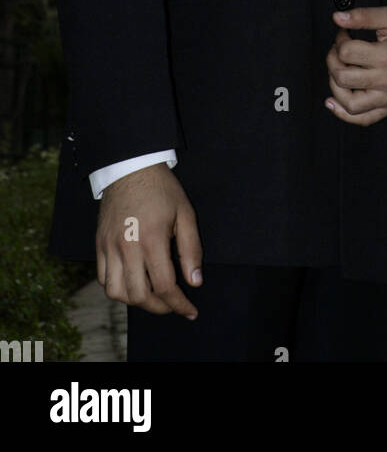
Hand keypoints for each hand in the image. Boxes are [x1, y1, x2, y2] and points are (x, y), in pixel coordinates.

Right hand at [95, 162, 202, 318]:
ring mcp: (109, 247)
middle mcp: (127, 247)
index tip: (190, 311)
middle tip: (173, 305)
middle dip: (160, 308)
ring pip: (117, 293)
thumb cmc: (162, 189)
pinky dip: (117, 289)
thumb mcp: (185, 214)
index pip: (165, 286)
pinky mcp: (99, 245)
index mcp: (152, 239)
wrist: (130, 167)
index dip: (179, 305)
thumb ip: (191, 250)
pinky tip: (132, 283)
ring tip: (152, 297)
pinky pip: (103, 279)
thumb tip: (194, 282)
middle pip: (139, 296)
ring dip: (136, 301)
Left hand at [325, 7, 386, 126]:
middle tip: (339, 51)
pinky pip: (362, 119)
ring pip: (349, 103)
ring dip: (335, 86)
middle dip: (333, 60)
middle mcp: (386, 81)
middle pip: (343, 77)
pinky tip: (333, 101)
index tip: (344, 35)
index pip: (347, 52)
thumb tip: (337, 18)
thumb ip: (364, 16)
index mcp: (386, 56)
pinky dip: (343, 113)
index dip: (339, 40)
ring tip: (339, 71)